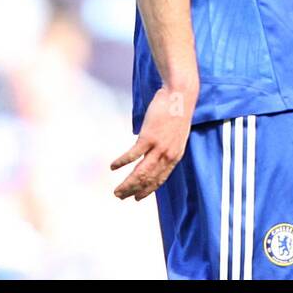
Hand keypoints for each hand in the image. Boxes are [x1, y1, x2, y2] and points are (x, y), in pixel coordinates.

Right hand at [111, 86, 194, 200]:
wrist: (180, 94)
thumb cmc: (176, 111)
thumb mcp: (176, 134)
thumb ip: (166, 146)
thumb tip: (153, 151)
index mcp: (175, 155)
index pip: (160, 179)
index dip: (148, 190)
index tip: (137, 198)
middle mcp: (168, 155)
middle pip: (148, 180)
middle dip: (133, 191)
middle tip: (120, 196)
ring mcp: (159, 147)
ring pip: (140, 173)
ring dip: (127, 184)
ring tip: (116, 191)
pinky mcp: (149, 137)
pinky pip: (132, 155)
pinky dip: (121, 163)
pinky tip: (113, 167)